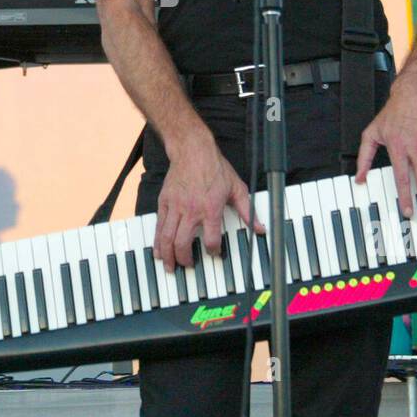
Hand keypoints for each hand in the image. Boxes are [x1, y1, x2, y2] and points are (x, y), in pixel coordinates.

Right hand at [154, 133, 264, 271]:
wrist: (193, 150)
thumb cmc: (215, 167)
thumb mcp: (237, 188)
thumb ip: (248, 211)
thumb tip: (259, 228)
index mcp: (211, 208)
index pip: (211, 240)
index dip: (213, 251)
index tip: (214, 254)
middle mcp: (191, 210)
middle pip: (183, 243)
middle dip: (185, 260)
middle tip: (188, 266)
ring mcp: (175, 207)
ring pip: (167, 237)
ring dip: (168, 255)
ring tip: (170, 267)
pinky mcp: (164, 202)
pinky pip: (159, 226)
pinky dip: (157, 241)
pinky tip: (158, 250)